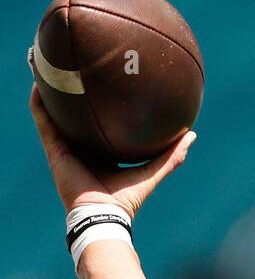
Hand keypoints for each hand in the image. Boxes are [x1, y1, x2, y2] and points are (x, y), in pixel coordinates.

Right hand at [28, 80, 195, 217]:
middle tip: (76, 65)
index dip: (102, 108)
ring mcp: (66, 148)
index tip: (107, 84)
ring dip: (50, 90)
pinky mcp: (54, 149)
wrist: (103, 214)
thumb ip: (172, 156)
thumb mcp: (153, 172)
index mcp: (102, 154)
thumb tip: (192, 135)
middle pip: (76, 117)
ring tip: (50, 64)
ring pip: (55, 114)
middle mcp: (83, 149)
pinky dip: (38, 102)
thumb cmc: (126, 199)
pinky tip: (38, 81)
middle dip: (74, 94)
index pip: (101, 127)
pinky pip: (43, 120)